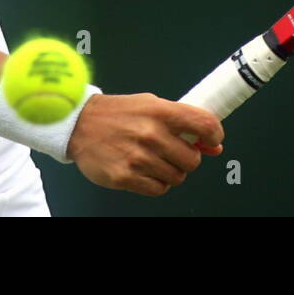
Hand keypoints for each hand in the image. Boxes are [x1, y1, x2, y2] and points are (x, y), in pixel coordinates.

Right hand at [66, 93, 223, 195]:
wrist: (79, 124)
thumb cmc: (118, 114)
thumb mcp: (150, 105)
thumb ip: (181, 121)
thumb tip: (213, 145)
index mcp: (160, 111)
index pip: (204, 124)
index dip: (214, 134)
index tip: (212, 140)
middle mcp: (151, 134)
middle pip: (193, 160)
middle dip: (187, 158)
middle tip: (173, 151)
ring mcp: (138, 158)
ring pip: (177, 177)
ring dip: (170, 171)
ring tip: (153, 159)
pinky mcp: (125, 177)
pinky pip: (158, 189)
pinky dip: (156, 183)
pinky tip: (144, 170)